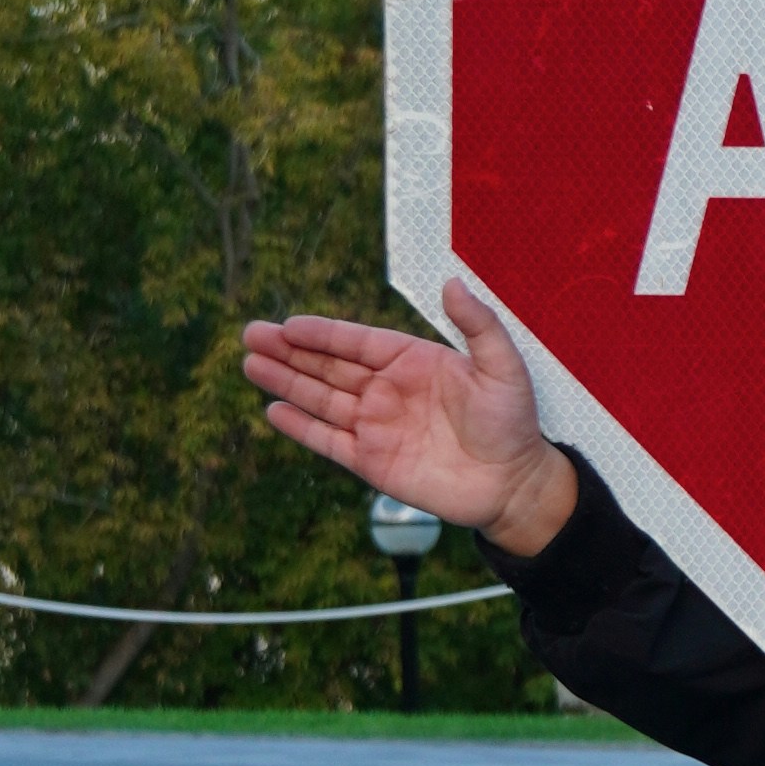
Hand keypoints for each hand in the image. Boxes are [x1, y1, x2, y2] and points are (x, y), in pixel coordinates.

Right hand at [241, 277, 577, 563]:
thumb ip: (478, 325)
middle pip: (328, 366)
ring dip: (285, 383)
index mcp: (412, 361)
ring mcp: (376, 426)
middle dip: (289, 351)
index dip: (322, 334)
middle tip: (251, 334)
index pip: (357, 342)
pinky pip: (328, 441)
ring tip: (250, 364)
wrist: (514, 483)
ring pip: (321, 400)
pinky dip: (301, 428)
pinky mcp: (372, 462)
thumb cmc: (512, 422)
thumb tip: (453, 281)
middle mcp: (387, 390)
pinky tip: (272, 412)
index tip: (289, 324)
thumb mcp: (502, 366)